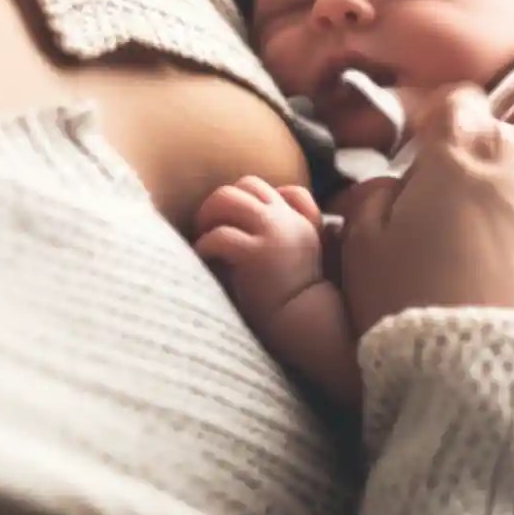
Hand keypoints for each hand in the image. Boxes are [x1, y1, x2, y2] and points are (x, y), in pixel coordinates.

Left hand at [194, 177, 363, 403]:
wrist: (309, 330)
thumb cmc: (302, 305)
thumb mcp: (309, 264)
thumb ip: (292, 245)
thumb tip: (255, 240)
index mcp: (303, 224)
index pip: (287, 191)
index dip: (260, 200)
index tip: (245, 223)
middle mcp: (288, 221)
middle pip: (249, 184)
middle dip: (226, 201)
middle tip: (212, 226)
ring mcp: (273, 233)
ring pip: (228, 197)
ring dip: (209, 214)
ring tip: (204, 237)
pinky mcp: (255, 254)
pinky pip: (219, 235)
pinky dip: (204, 246)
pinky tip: (204, 259)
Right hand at [339, 83, 513, 341]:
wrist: (490, 373)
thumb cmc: (416, 310)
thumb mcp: (363, 252)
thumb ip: (370, 201)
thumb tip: (387, 186)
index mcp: (459, 152)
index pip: (452, 105)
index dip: (440, 118)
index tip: (430, 138)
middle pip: (510, 116)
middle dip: (497, 116)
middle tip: (492, 122)